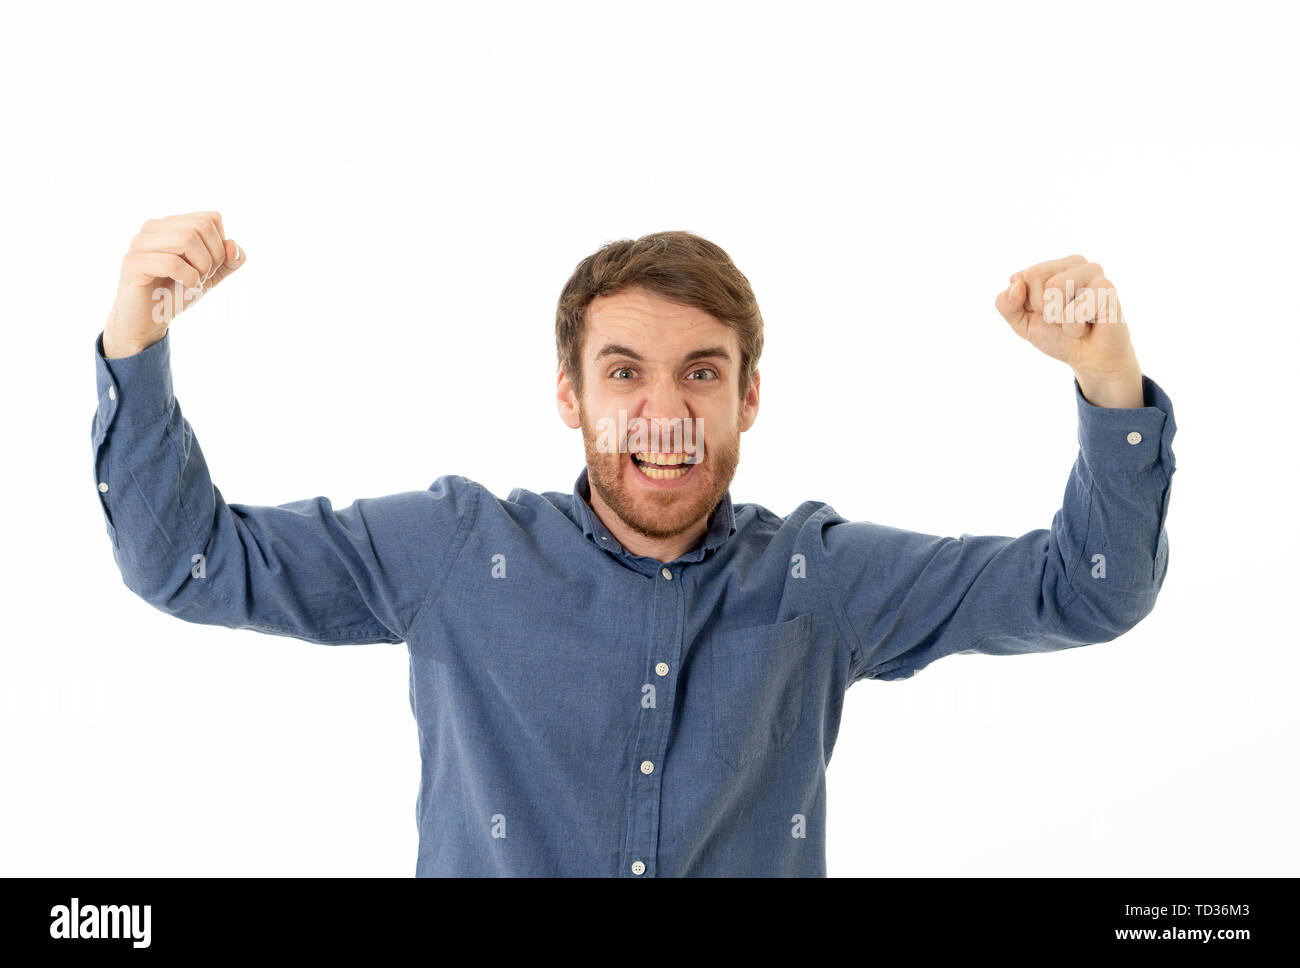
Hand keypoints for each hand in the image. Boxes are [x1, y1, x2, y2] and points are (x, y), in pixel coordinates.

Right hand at [103, 211, 244, 357]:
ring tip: (194, 283)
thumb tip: (233, 246)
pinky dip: (189, 278)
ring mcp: (140, 243)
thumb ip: (229, 261)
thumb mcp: (210, 276)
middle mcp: (153, 227)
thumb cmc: (175, 293)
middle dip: (213, 258)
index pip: (211, 219)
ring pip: (187, 239)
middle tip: (203, 277)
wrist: (147, 320)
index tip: (210, 267)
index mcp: (171, 224)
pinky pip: (171, 262)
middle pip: (201, 227)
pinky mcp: (133, 262)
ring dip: (201, 268)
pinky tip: (186, 289)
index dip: (220, 246)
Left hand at [994, 254, 1142, 406]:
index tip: (1045, 313)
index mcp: (1053, 265)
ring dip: (1059, 317)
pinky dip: (1074, 326)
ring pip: (1054, 288)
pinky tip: (1089, 324)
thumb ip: (1006, 304)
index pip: (1021, 277)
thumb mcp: (1022, 323)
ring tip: (1076, 320)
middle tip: (1062, 317)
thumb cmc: (1058, 336)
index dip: (1027, 304)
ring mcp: (1093, 271)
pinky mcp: (1106, 287)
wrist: (1089, 358)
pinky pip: (1073, 309)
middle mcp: (1075, 262)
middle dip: (1042, 308)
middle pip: (1034, 275)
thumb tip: (1016, 284)